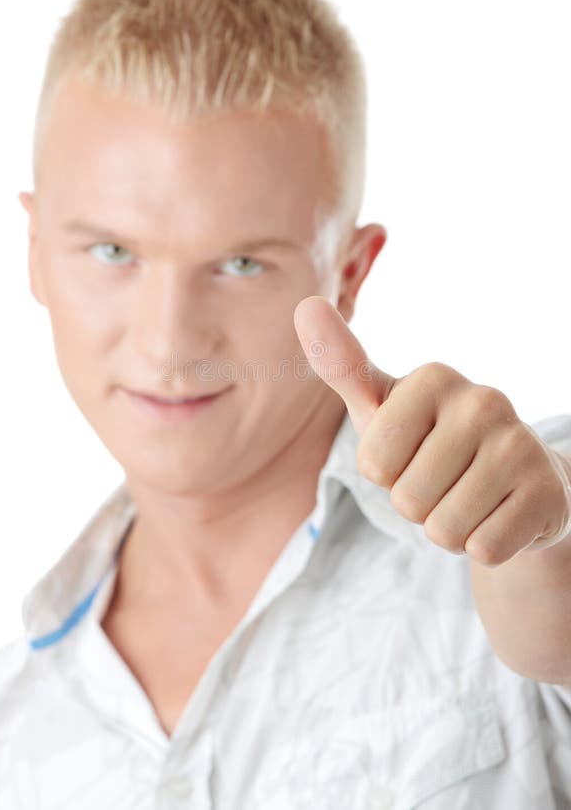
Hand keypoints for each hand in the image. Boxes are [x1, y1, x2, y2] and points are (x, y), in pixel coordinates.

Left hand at [293, 295, 570, 565]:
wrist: (511, 477)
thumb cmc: (428, 439)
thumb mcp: (381, 405)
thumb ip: (340, 363)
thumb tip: (307, 306)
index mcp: (434, 378)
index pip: (373, 464)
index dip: (385, 474)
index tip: (410, 453)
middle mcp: (484, 401)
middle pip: (408, 499)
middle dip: (417, 505)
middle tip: (443, 481)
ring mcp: (522, 445)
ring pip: (446, 528)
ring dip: (448, 528)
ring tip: (468, 497)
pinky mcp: (549, 492)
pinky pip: (485, 548)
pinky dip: (483, 545)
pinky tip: (497, 514)